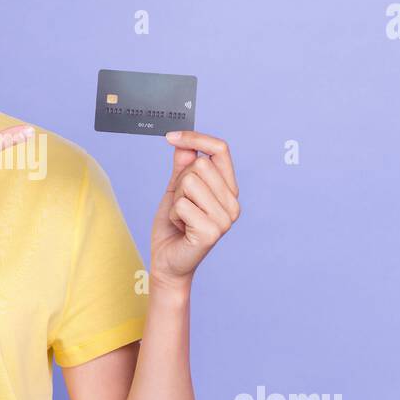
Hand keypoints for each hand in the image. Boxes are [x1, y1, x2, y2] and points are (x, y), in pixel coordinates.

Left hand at [150, 129, 240, 288]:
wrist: (168, 262)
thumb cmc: (173, 227)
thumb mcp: (176, 190)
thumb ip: (182, 166)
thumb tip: (184, 143)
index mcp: (229, 190)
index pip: (220, 150)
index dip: (196, 138)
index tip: (170, 137)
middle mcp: (232, 203)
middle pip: (200, 165)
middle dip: (180, 182)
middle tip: (181, 204)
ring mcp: (225, 219)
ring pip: (189, 183)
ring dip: (176, 200)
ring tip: (181, 218)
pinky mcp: (212, 232)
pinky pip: (181, 205)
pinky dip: (173, 215)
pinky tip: (181, 229)